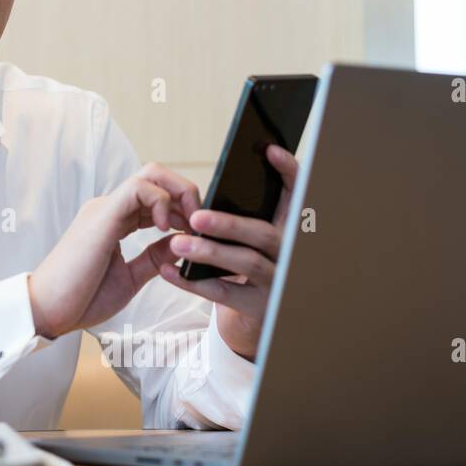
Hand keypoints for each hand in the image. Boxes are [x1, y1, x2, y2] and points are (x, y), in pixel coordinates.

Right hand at [29, 163, 201, 338]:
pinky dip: (162, 202)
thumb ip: (152, 259)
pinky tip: (164, 229)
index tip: (196, 235)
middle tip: (199, 225)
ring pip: (151, 174)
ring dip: (180, 194)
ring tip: (188, 225)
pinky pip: (140, 188)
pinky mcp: (103, 215)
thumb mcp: (129, 278)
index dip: (182, 211)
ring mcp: (105, 208)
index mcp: (114, 222)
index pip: (155, 197)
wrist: (48, 309)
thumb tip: (178, 245)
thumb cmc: (81, 298)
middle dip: (186, 194)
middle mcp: (110, 209)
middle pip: (156, 176)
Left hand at [157, 144, 298, 360]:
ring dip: (210, 252)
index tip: (268, 149)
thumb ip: (246, 212)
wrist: (254, 316)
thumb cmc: (246, 265)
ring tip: (178, 244)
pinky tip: (168, 271)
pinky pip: (223, 293)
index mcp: (288, 230)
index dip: (287, 172)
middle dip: (230, 224)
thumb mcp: (255, 239)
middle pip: (265, 234)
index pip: (297, 195)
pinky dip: (193, 282)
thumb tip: (218, 181)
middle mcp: (288, 254)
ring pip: (246, 263)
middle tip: (196, 217)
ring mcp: (276, 282)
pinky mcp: (258, 307)